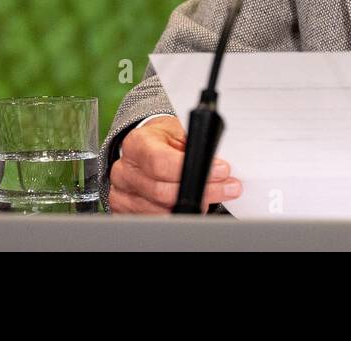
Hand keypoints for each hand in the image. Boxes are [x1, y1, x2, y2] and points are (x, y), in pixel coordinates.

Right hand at [108, 116, 241, 213]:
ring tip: (214, 196)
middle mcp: (125, 170)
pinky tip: (194, 206)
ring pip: (161, 209)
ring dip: (193, 206)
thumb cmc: (163, 137)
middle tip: (228, 187)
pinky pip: (155, 218)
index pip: (161, 162)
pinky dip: (178, 214)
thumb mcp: (179, 131)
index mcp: (136, 144)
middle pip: (163, 191)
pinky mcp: (125, 208)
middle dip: (202, 191)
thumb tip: (218, 164)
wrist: (145, 145)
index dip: (193, 169)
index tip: (222, 171)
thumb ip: (195, 146)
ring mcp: (122, 192)